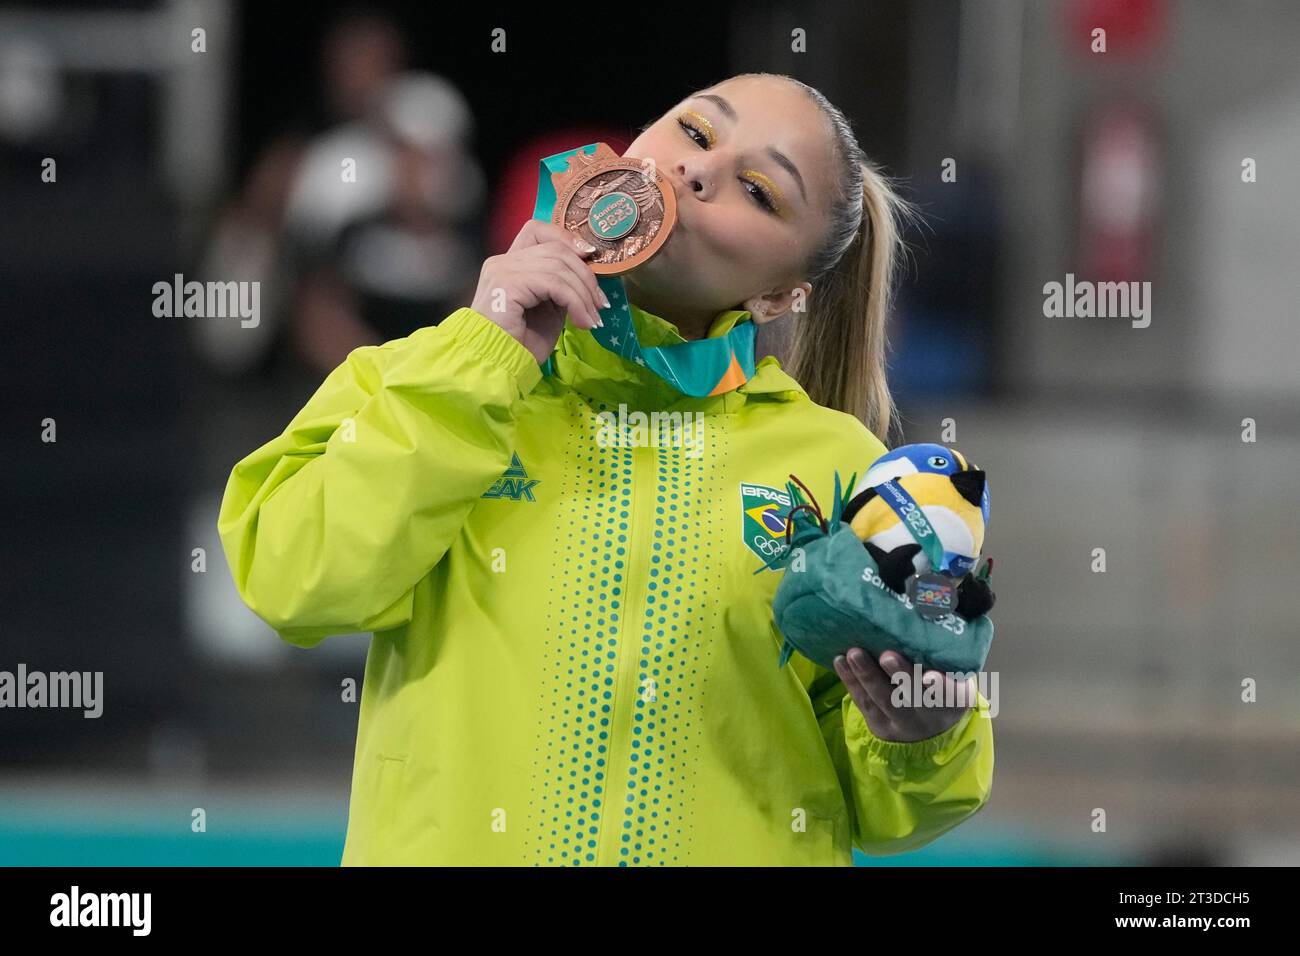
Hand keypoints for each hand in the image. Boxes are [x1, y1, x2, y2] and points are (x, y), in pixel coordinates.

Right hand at [469, 220, 608, 363]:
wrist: (499, 367)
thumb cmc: (521, 344)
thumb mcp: (548, 309)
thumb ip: (561, 287)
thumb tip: (590, 276)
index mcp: (509, 263)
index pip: (538, 230)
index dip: (566, 237)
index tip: (590, 257)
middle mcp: (503, 261)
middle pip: (556, 250)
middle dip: (585, 276)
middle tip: (600, 304)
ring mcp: (503, 270)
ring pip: (558, 266)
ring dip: (583, 295)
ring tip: (593, 319)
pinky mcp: (508, 284)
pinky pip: (553, 283)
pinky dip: (575, 302)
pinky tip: (582, 322)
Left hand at [833, 648, 974, 742]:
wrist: (929, 727)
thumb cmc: (943, 685)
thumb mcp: (955, 673)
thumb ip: (945, 652)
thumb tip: (933, 605)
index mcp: (954, 701)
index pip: (951, 695)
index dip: (941, 688)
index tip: (931, 676)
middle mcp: (930, 716)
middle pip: (913, 698)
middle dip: (899, 676)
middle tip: (886, 655)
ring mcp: (902, 723)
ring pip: (883, 701)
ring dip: (868, 676)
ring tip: (854, 653)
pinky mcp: (879, 725)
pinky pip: (863, 703)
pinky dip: (851, 681)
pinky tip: (840, 662)